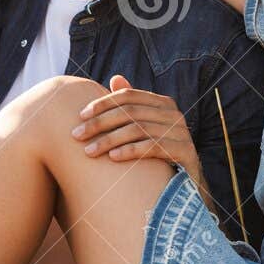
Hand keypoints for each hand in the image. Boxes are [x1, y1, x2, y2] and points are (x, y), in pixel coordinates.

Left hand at [71, 74, 202, 179]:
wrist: (187, 186)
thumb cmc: (159, 154)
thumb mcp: (145, 128)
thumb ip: (131, 106)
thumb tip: (116, 77)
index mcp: (163, 104)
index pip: (128, 96)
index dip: (103, 103)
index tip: (80, 116)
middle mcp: (174, 114)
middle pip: (130, 112)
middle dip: (100, 123)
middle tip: (76, 135)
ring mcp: (181, 132)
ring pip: (138, 129)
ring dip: (109, 140)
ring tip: (89, 151)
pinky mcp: (185, 151)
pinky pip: (153, 147)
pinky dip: (130, 151)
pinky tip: (113, 158)